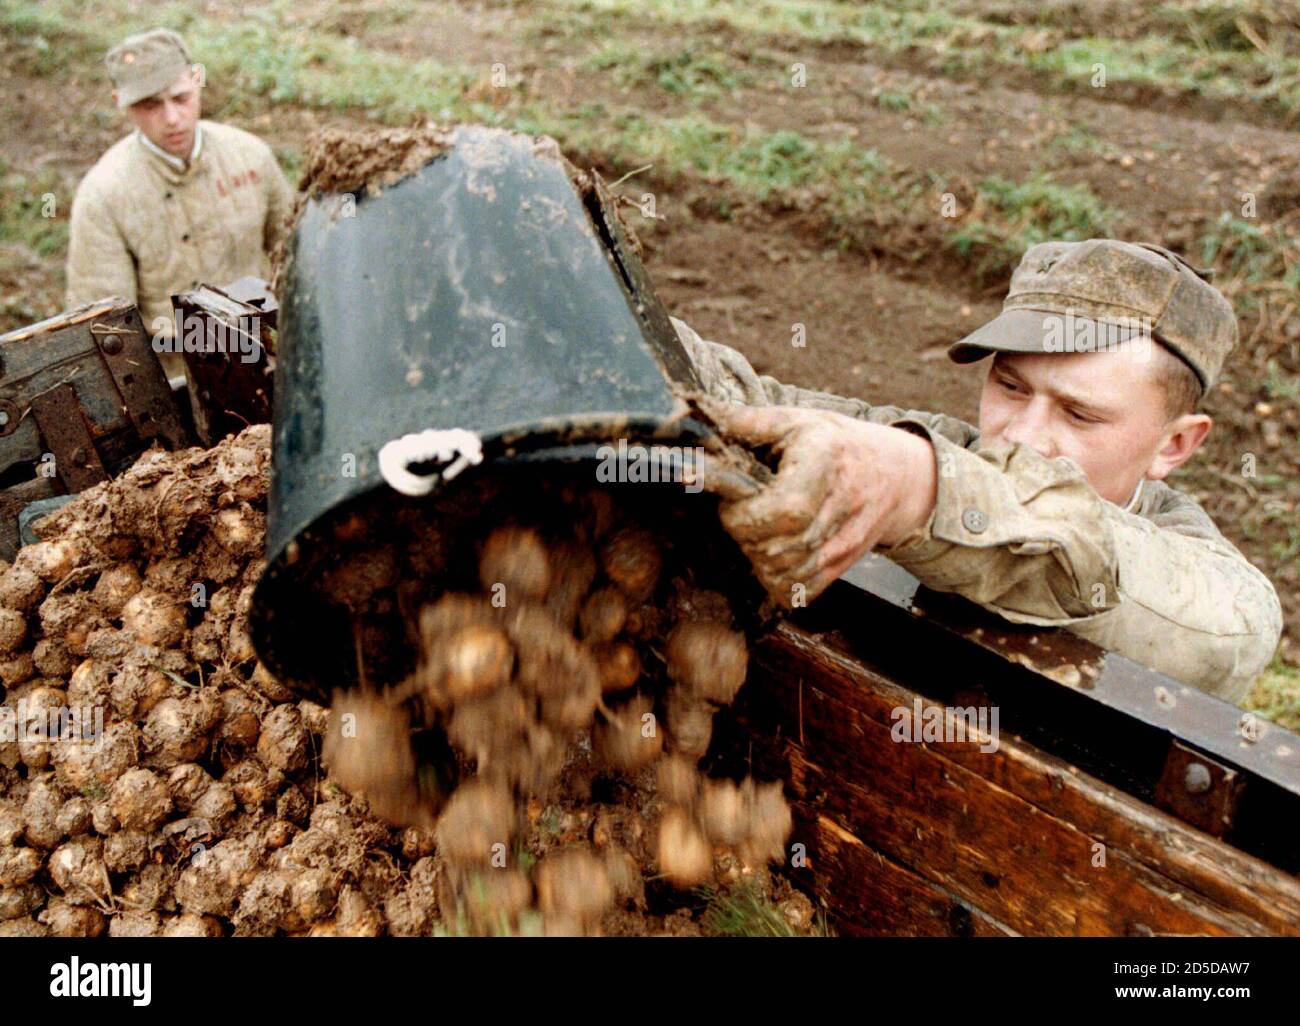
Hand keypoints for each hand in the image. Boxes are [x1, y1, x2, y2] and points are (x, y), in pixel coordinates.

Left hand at [705, 404, 936, 606]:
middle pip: (778, 547)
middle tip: (741, 515)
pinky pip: (800, 590)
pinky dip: (776, 580)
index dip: (746, 514)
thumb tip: (703, 422)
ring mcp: (844, 542)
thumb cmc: (840, 444)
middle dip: (745, 535)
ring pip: (786, 573)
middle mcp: (840, 507)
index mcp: (826, 463)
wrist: (898, 475)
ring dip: (757, 558)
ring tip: (758, 532)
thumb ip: (751, 422)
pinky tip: (772, 554)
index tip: (732, 502)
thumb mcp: (799, 420)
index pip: (785, 510)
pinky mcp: (843, 566)